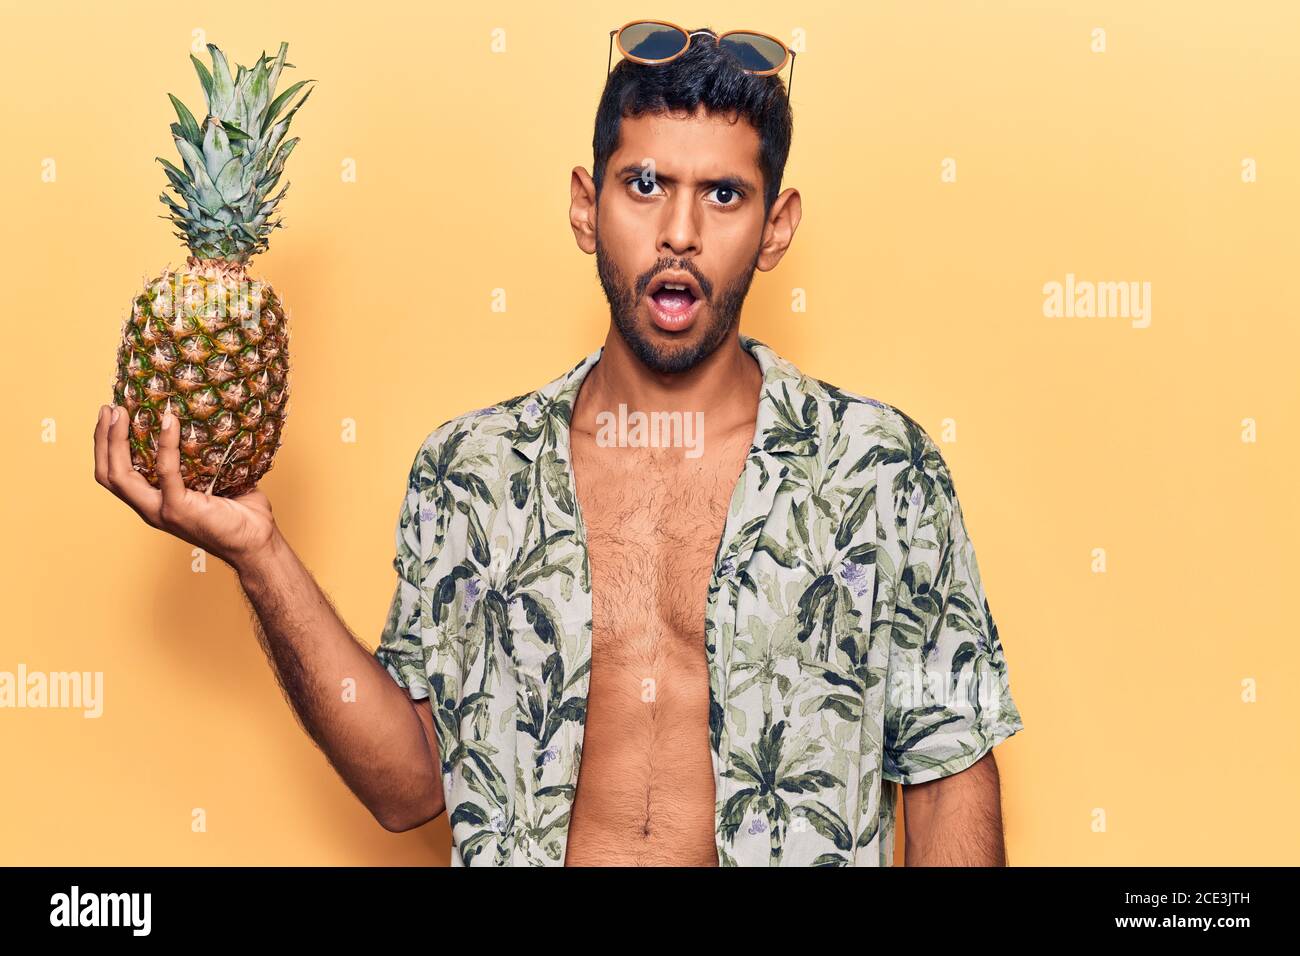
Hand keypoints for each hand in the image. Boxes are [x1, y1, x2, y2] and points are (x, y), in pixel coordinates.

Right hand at [93, 403, 279, 570]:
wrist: (258, 544)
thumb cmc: (241, 516)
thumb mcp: (214, 483)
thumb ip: (203, 460)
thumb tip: (209, 425)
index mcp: (154, 503)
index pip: (115, 475)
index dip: (106, 446)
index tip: (110, 416)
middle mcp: (151, 509)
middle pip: (109, 474)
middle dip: (103, 439)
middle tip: (109, 409)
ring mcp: (162, 510)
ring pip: (122, 474)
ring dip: (116, 440)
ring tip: (122, 412)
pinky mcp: (180, 509)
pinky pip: (166, 471)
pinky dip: (166, 443)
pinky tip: (170, 421)